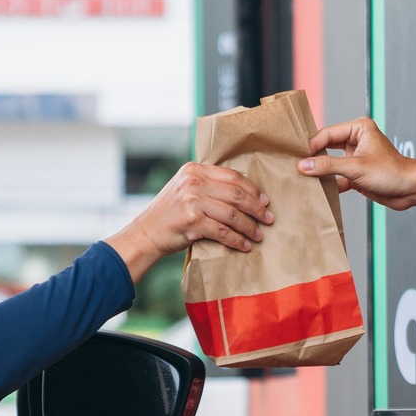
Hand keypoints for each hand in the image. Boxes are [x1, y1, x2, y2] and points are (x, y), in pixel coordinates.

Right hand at [104, 163, 273, 282]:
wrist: (146, 232)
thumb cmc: (170, 213)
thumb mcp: (185, 188)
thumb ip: (208, 184)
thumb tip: (244, 193)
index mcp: (194, 169)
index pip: (232, 176)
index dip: (252, 190)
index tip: (265, 201)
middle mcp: (193, 182)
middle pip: (236, 194)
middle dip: (257, 208)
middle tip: (268, 219)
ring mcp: (192, 201)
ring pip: (233, 214)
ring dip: (250, 227)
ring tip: (258, 235)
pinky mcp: (192, 221)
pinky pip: (223, 231)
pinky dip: (237, 240)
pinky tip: (244, 245)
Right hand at [297, 117, 415, 209]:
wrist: (411, 190)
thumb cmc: (392, 172)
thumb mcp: (356, 168)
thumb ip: (328, 166)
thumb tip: (303, 165)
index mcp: (358, 129)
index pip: (327, 134)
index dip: (312, 146)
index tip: (298, 158)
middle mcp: (356, 140)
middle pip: (326, 147)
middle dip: (313, 157)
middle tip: (295, 166)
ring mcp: (355, 157)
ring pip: (330, 163)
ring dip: (320, 171)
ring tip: (303, 178)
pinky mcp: (356, 173)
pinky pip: (337, 176)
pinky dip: (329, 183)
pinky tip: (318, 191)